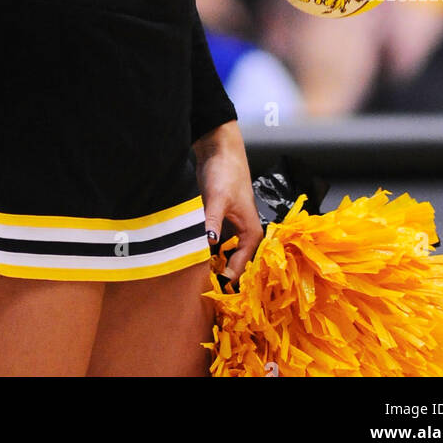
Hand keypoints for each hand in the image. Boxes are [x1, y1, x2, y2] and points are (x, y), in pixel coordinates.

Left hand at [193, 121, 262, 285]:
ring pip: (221, 256)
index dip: (226, 280)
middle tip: (197, 288)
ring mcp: (230, 230)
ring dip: (209, 265)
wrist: (219, 150)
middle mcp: (244, 236)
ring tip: (191, 278)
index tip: (209, 292)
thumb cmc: (226, 173)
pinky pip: (213, 245)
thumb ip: (213, 221)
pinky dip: (204, 252)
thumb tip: (209, 243)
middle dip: (217, 276)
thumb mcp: (219, 198)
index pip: (240, 268)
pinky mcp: (218, 223)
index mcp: (252, 234)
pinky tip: (190, 258)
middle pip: (232, 266)